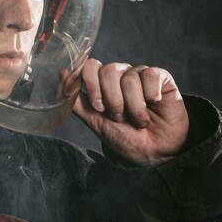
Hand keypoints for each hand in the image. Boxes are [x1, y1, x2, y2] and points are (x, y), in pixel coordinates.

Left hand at [71, 59, 189, 165]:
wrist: (155, 153)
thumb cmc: (127, 139)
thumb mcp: (96, 122)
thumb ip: (78, 101)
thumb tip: (61, 75)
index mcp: (104, 84)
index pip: (90, 67)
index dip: (93, 87)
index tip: (99, 108)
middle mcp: (121, 76)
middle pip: (108, 71)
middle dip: (114, 101)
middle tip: (121, 117)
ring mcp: (140, 75)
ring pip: (130, 78)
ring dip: (134, 107)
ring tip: (140, 120)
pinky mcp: (161, 78)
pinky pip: (151, 75)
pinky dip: (151, 95)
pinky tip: (155, 104)